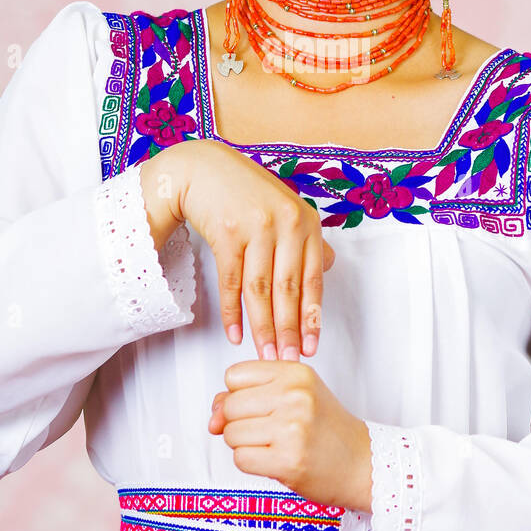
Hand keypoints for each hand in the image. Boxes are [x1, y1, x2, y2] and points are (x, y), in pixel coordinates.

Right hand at [144, 139, 335, 361]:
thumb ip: (306, 239)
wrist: (203, 169)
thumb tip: (327, 267)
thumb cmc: (247, 192)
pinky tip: (235, 334)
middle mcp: (286, 223)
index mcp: (306, 222)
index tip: (311, 347)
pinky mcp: (227, 232)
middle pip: (288, 289)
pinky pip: (231, 281)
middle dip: (288, 330)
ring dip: (262, 327)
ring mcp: (256, 227)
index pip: (313, 279)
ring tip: (266, 354)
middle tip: (288, 361)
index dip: (311, 317)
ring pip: (260, 289)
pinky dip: (232, 311)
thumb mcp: (286, 207)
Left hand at [207, 359, 372, 512]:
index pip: (234, 375)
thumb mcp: (294, 396)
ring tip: (273, 445)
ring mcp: (291, 428)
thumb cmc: (326, 429)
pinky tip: (274, 460)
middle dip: (238, 422)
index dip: (238, 394)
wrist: (362, 462)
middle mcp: (294, 396)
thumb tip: (212, 417)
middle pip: (229, 405)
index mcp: (296, 373)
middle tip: (267, 430)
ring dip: (245, 445)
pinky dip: (251, 463)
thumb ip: (249, 396)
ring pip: (231, 433)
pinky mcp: (288, 460)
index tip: (257, 405)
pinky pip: (241, 459)